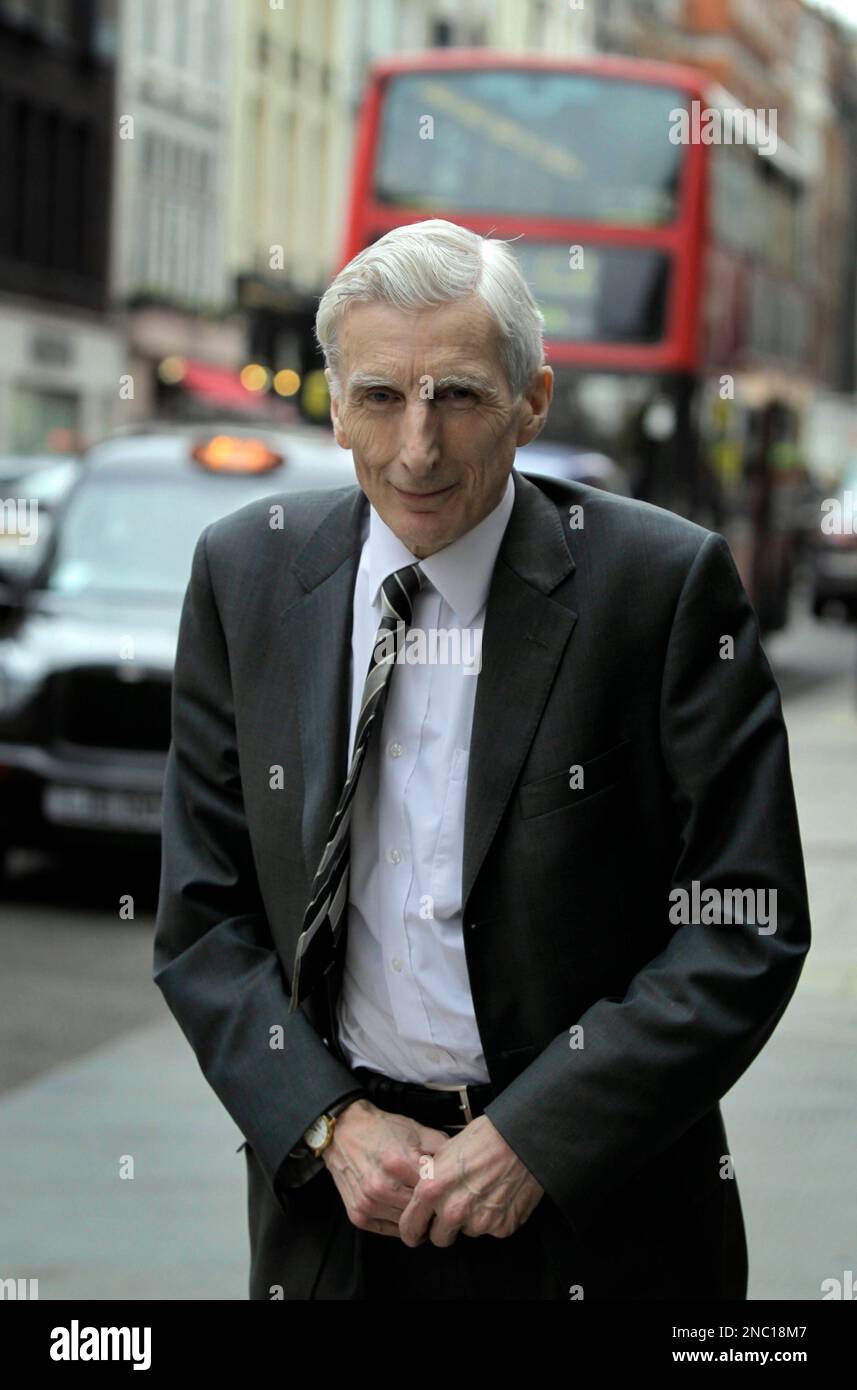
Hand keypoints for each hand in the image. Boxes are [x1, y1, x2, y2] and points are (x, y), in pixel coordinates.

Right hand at [321, 1099, 450, 1236]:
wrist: (343, 1132)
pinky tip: (402, 1208)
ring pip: (407, 1224)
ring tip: (420, 1204)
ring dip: (416, 1216)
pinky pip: (389, 1230)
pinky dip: (399, 1222)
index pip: (435, 1191)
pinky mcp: (358, 1215)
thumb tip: (463, 1164)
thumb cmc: (382, 1130)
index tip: (450, 1189)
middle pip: (422, 1211)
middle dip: (432, 1206)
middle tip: (439, 1201)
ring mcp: (368, 1204)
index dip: (445, 1190)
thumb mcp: (416, 1129)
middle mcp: (381, 1187)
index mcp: (399, 1163)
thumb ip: (441, 1147)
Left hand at [397, 1114, 543, 1247]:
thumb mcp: (444, 1152)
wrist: (520, 1137)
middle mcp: (453, 1211)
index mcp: (432, 1190)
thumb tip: (425, 1196)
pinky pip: (492, 1229)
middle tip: (456, 1208)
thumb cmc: (483, 1137)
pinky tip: (500, 1195)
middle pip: (439, 1239)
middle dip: (444, 1228)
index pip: (410, 1228)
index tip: (417, 1231)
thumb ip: (432, 1180)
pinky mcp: (502, 1226)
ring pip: (467, 1232)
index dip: (413, 1230)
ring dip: (472, 1220)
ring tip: (483, 1192)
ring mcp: (479, 1222)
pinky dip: (495, 1218)